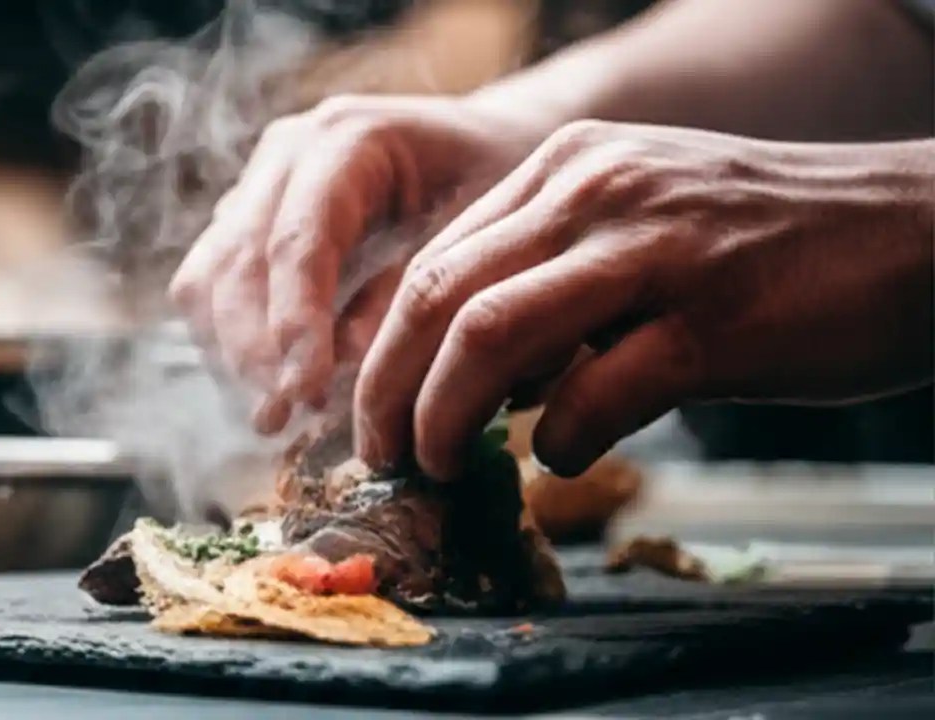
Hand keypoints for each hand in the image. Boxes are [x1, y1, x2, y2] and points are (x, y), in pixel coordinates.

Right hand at [168, 94, 551, 431]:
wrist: (490, 142)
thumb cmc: (495, 180)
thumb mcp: (479, 231)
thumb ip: (414, 291)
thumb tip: (349, 363)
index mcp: (348, 138)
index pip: (298, 240)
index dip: (293, 323)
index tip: (304, 395)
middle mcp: (288, 153)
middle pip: (236, 260)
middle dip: (253, 349)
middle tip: (285, 419)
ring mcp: (260, 183)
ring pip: (207, 276)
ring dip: (231, 351)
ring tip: (275, 416)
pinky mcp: (248, 218)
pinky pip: (211, 286)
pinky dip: (230, 342)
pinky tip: (269, 390)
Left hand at [354, 120, 933, 479]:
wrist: (915, 232)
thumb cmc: (766, 247)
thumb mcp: (638, 235)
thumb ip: (553, 293)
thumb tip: (475, 386)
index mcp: (566, 169)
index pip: (435, 262)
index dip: (387, 350)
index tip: (377, 413)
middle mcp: (594, 193)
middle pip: (438, 297)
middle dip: (389, 390)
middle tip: (383, 456)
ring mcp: (653, 249)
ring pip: (491, 335)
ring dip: (446, 416)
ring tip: (441, 467)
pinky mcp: (713, 318)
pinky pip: (596, 391)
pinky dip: (558, 440)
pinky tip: (562, 458)